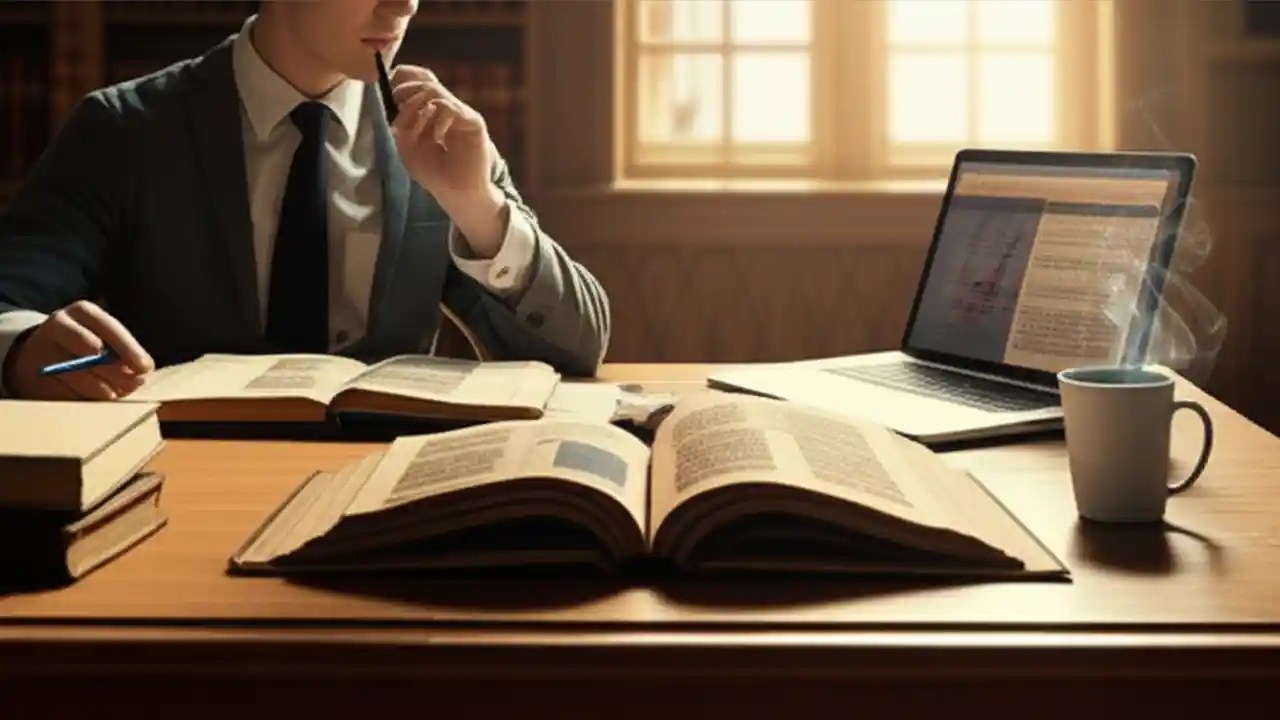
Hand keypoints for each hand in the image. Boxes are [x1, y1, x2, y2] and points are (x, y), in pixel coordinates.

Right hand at [3, 300, 154, 400]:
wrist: (43, 353)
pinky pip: (58, 386)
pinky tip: (94, 399)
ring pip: (72, 369)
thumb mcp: (107, 340)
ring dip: (97, 385)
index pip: (107, 326)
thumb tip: (142, 373)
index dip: (128, 347)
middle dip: (114, 367)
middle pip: (88, 346)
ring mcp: (42, 346)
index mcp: (83, 312)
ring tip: (115, 394)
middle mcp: (59, 323)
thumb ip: (125, 354)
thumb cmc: (88, 344)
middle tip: (134, 384)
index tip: (144, 367)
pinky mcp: (34, 371)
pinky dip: (79, 395)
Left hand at [389, 65, 506, 254]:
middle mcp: (447, 108)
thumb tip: (400, 100)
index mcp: (432, 112)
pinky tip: (435, 137)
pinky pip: (449, 107)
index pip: (420, 81)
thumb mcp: (407, 146)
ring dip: (416, 105)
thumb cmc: (434, 172)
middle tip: (396, 99)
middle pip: (426, 79)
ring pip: (434, 91)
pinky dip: (436, 120)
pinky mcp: (473, 122)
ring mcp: (461, 113)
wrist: (457, 193)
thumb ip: (402, 123)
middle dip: (406, 88)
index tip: (389, 89)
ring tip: (414, 127)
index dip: (404, 78)